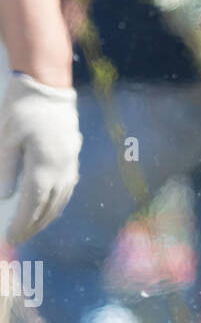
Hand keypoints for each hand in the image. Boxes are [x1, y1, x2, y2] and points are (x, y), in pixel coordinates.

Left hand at [0, 74, 81, 244]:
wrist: (48, 83)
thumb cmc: (22, 106)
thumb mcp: (5, 136)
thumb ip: (6, 168)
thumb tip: (5, 196)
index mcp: (44, 165)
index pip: (33, 204)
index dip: (22, 224)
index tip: (11, 238)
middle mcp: (61, 168)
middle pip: (48, 207)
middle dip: (33, 226)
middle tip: (18, 239)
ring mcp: (70, 162)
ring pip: (60, 199)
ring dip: (47, 217)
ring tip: (33, 228)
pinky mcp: (72, 155)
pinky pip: (67, 187)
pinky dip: (57, 202)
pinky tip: (50, 207)